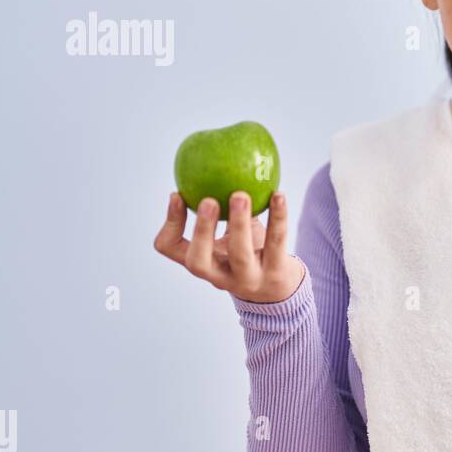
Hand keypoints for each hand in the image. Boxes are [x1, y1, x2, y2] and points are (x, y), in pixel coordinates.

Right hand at [153, 190, 305, 302]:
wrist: (281, 289)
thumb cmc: (249, 251)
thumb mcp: (228, 236)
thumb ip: (219, 211)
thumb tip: (211, 162)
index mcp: (201, 263)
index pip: (170, 248)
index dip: (170, 223)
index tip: (178, 194)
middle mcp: (219, 277)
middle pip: (198, 261)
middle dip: (201, 230)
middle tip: (208, 200)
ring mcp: (248, 280)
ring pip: (240, 255)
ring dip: (239, 223)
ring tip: (240, 194)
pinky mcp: (276, 274)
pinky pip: (276, 243)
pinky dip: (277, 217)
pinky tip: (278, 195)